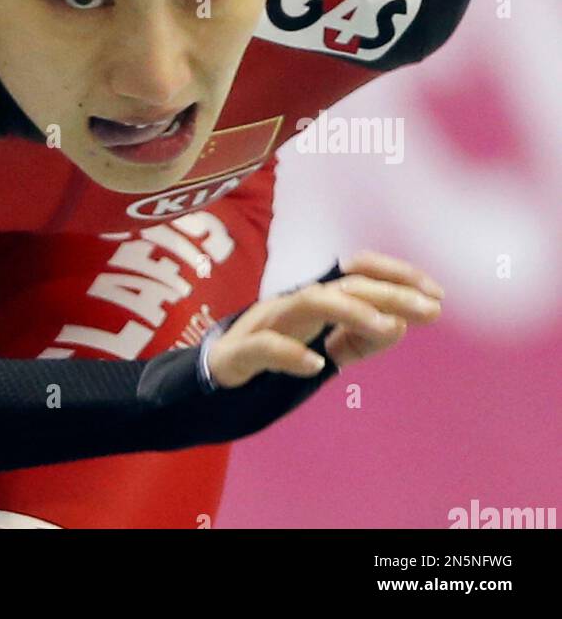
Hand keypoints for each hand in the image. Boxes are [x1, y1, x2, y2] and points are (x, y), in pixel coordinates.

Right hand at [207, 250, 442, 386]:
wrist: (213, 377)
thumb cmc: (271, 355)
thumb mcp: (325, 350)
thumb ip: (359, 340)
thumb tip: (399, 325)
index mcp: (314, 299)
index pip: (357, 272)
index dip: (396, 274)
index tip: (436, 292)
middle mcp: (293, 302)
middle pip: (343, 284)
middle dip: (389, 292)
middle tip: (432, 308)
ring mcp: (265, 323)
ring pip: (308, 303)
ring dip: (350, 311)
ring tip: (385, 326)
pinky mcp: (241, 352)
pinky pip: (265, 346)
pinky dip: (291, 354)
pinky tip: (317, 365)